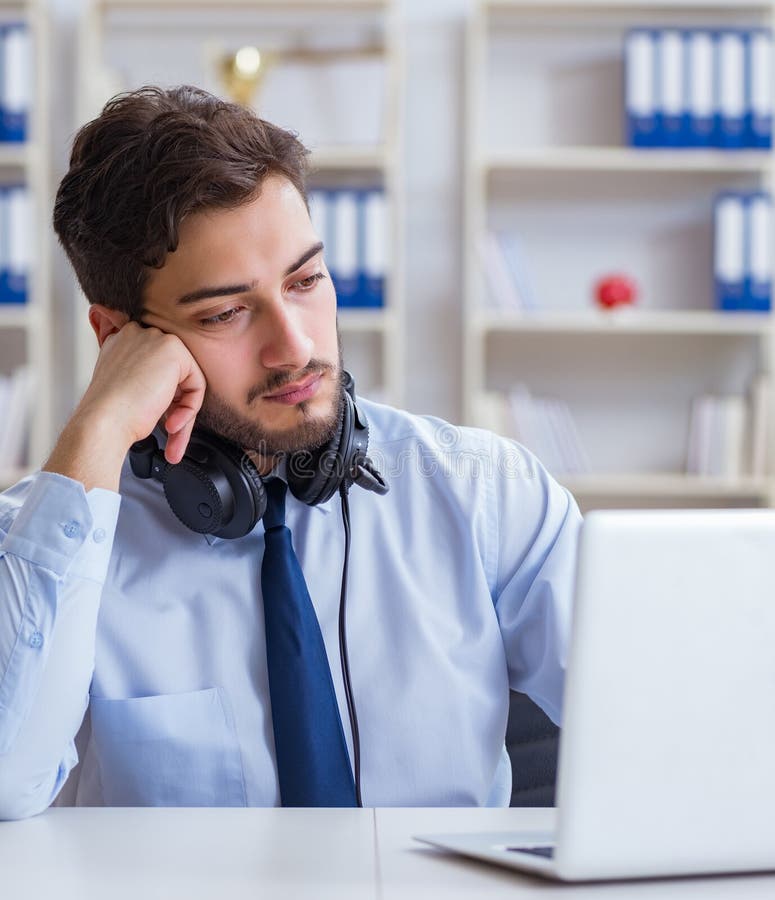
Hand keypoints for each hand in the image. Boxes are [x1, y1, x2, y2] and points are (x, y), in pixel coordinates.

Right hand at [80, 321, 206, 463]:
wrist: (103, 421)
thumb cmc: (110, 413)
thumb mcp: (125, 388)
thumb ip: (144, 377)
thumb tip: (168, 388)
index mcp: (121, 343)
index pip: (155, 367)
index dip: (160, 396)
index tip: (156, 417)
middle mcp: (137, 335)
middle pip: (173, 373)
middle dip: (174, 406)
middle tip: (168, 429)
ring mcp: (155, 338)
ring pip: (186, 380)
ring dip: (182, 413)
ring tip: (171, 434)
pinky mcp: (173, 349)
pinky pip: (197, 384)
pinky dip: (189, 409)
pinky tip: (171, 425)